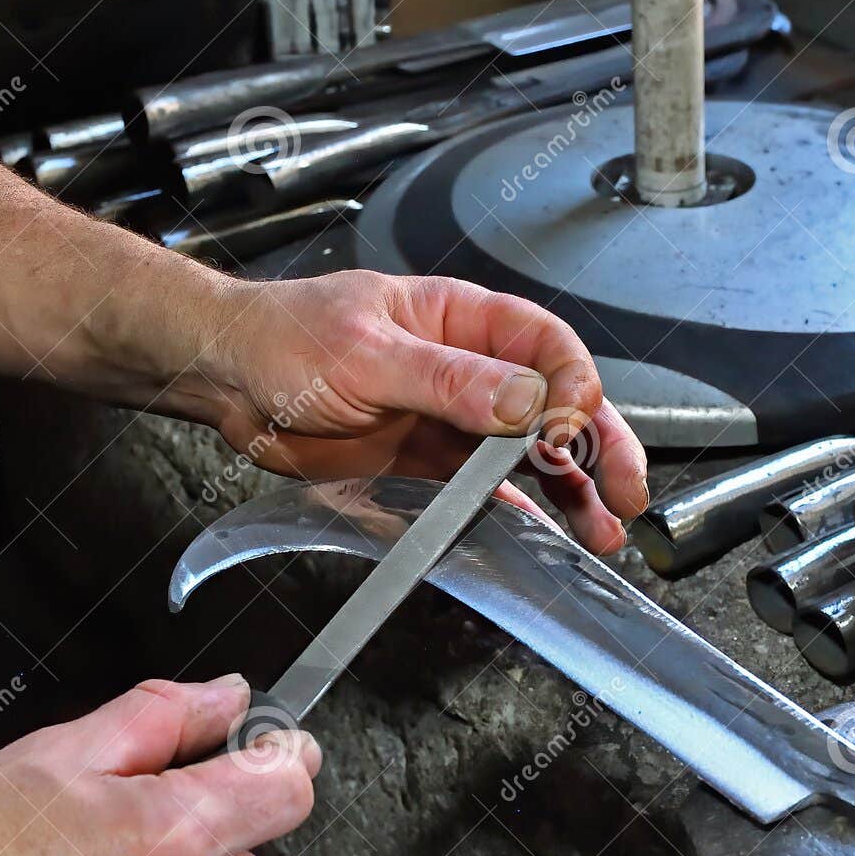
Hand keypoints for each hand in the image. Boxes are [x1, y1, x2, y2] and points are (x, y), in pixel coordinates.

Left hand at [151, 270, 649, 555]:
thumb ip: (447, 379)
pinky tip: (548, 536)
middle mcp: (468, 369)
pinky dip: (520, 514)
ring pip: (530, 456)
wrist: (228, 380)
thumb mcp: (365, 353)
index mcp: (463, 319)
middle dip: (597, 447)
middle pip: (556, 406)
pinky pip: (486, 492)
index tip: (572, 430)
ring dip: (570, 492)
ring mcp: (452, 421)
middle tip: (626, 491)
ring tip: (600, 530)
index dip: (572, 388)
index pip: (545, 347)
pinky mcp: (428, 466)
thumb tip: (524, 400)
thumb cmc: (284, 338)